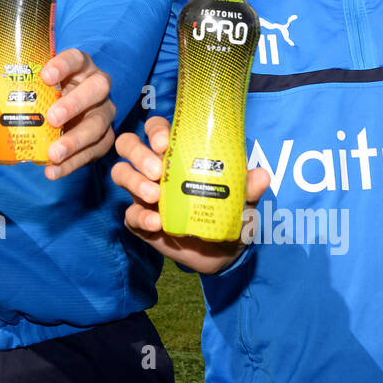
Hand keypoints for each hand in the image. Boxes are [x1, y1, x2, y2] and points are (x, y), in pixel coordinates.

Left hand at [0, 47, 114, 179]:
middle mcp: (96, 85)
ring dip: (76, 139)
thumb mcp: (26, 91)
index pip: (77, 57)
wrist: (69, 118)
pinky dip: (74, 163)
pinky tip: (53, 171)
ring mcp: (103, 112)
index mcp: (78, 67)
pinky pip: (95, 150)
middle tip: (52, 118)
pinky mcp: (104, 137)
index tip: (45, 75)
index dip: (63, 64)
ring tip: (53, 153)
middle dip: (75, 103)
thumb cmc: (44, 97)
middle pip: (97, 88)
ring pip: (99, 123)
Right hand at [111, 115, 269, 274]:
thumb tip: (261, 175)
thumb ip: (249, 189)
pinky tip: (156, 222)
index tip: (164, 142)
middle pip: (129, 146)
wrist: (221, 254)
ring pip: (121, 174)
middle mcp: (155, 169)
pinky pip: (129, 215)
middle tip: (157, 169)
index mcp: (178, 154)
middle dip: (138, 153)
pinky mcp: (140, 221)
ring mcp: (144, 194)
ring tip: (155, 195)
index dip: (155, 129)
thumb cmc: (229, 215)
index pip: (156, 129)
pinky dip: (140, 217)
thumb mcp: (242, 201)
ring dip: (134, 181)